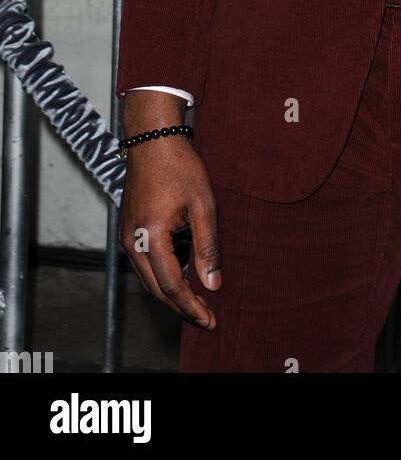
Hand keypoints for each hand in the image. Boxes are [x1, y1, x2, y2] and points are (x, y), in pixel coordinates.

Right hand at [119, 98, 219, 328]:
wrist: (154, 138)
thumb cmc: (181, 166)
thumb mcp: (203, 205)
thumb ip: (207, 247)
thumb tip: (213, 284)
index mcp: (151, 235)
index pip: (171, 286)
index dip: (191, 307)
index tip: (210, 321)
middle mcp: (132, 240)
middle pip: (156, 289)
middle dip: (182, 307)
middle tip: (207, 319)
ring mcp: (127, 235)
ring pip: (148, 278)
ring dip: (172, 292)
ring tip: (199, 301)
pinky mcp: (128, 228)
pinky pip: (144, 262)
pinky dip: (163, 274)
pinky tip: (183, 274)